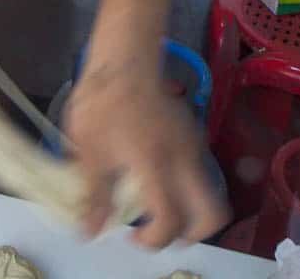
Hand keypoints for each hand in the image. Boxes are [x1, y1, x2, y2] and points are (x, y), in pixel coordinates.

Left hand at [63, 63, 227, 247]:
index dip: (155, 240)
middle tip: (163, 231)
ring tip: (153, 201)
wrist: (123, 59)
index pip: (171, 219)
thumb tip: (90, 231)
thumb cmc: (101, 100)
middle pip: (213, 214)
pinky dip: (184, 183)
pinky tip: (154, 171)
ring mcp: (194, 144)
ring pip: (208, 191)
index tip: (133, 237)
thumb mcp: (86, 149)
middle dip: (194, 233)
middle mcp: (184, 159)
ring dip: (190, 207)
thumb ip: (93, 194)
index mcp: (155, 165)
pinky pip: (198, 169)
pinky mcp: (193, 132)